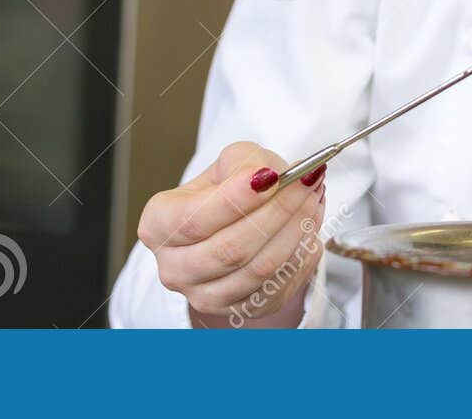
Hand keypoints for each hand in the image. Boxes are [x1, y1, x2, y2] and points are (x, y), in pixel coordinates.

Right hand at [136, 141, 326, 326]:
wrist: (239, 217)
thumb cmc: (230, 187)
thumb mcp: (231, 161)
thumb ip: (246, 164)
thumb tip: (267, 176)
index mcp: (158, 225)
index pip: (194, 220)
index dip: (235, 200)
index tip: (272, 176)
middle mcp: (173, 268)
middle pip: (230, 250)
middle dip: (278, 212)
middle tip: (307, 182)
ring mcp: (203, 295)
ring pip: (259, 270)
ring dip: (296, 231)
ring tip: (313, 197)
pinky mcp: (238, 310)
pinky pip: (277, 287)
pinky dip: (300, 255)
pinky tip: (309, 227)